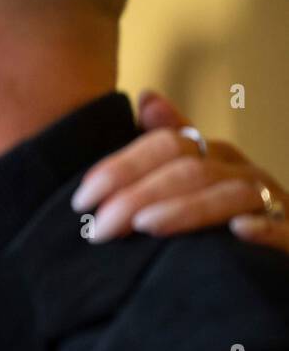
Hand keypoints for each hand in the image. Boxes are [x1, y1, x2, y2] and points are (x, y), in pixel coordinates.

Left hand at [70, 90, 287, 251]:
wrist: (282, 254)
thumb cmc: (228, 218)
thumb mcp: (196, 181)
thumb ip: (168, 143)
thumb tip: (146, 96)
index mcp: (215, 156)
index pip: (164, 145)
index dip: (119, 168)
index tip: (82, 199)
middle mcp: (244, 173)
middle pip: (189, 170)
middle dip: (138, 196)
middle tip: (99, 228)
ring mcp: (273, 203)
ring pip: (229, 196)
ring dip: (186, 210)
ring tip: (145, 225)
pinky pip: (284, 228)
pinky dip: (263, 229)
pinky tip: (238, 233)